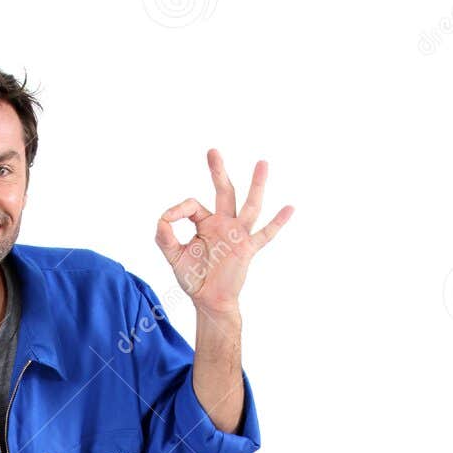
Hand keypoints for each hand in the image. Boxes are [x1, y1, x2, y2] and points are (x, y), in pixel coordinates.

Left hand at [156, 150, 292, 316]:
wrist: (208, 300)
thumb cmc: (194, 278)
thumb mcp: (173, 256)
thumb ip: (164, 237)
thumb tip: (163, 218)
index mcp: (205, 222)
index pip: (192, 205)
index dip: (178, 210)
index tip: (169, 219)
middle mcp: (223, 223)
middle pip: (224, 191)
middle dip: (217, 171)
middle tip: (212, 151)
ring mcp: (238, 234)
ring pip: (249, 205)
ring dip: (256, 184)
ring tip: (262, 163)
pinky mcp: (247, 249)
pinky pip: (265, 234)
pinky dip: (278, 222)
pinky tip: (290, 208)